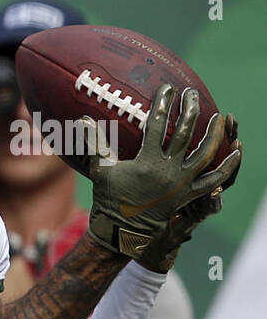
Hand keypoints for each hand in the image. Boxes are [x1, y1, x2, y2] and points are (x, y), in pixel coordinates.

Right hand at [85, 84, 239, 262]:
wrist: (123, 230)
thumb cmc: (109, 198)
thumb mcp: (100, 169)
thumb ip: (95, 143)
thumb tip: (82, 121)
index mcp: (147, 161)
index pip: (157, 124)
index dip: (162, 104)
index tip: (167, 88)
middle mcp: (168, 169)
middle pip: (184, 133)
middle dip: (188, 109)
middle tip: (191, 94)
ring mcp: (182, 182)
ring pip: (205, 153)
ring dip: (214, 133)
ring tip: (219, 117)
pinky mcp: (190, 194)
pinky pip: (215, 179)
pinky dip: (227, 166)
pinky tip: (236, 151)